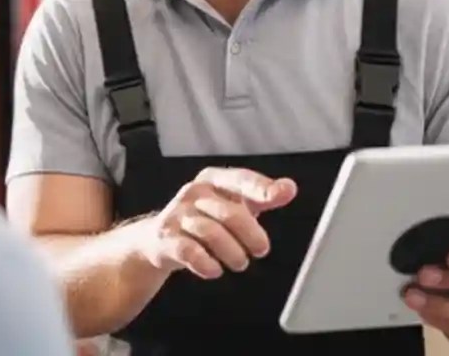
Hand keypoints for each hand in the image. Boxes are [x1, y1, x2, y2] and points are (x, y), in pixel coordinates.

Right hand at [138, 167, 296, 279]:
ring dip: (232, 253)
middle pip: (230, 213)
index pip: (240, 179)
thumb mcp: (233, 203)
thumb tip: (289, 188)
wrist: (159, 239)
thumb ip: (262, 196)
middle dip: (251, 236)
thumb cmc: (205, 218)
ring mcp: (178, 215)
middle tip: (260, 250)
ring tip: (239, 262)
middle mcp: (194, 193)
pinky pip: (189, 252)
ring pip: (211, 234)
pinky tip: (214, 270)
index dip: (261, 188)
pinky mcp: (166, 239)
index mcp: (213, 179)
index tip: (280, 195)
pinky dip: (206, 264)